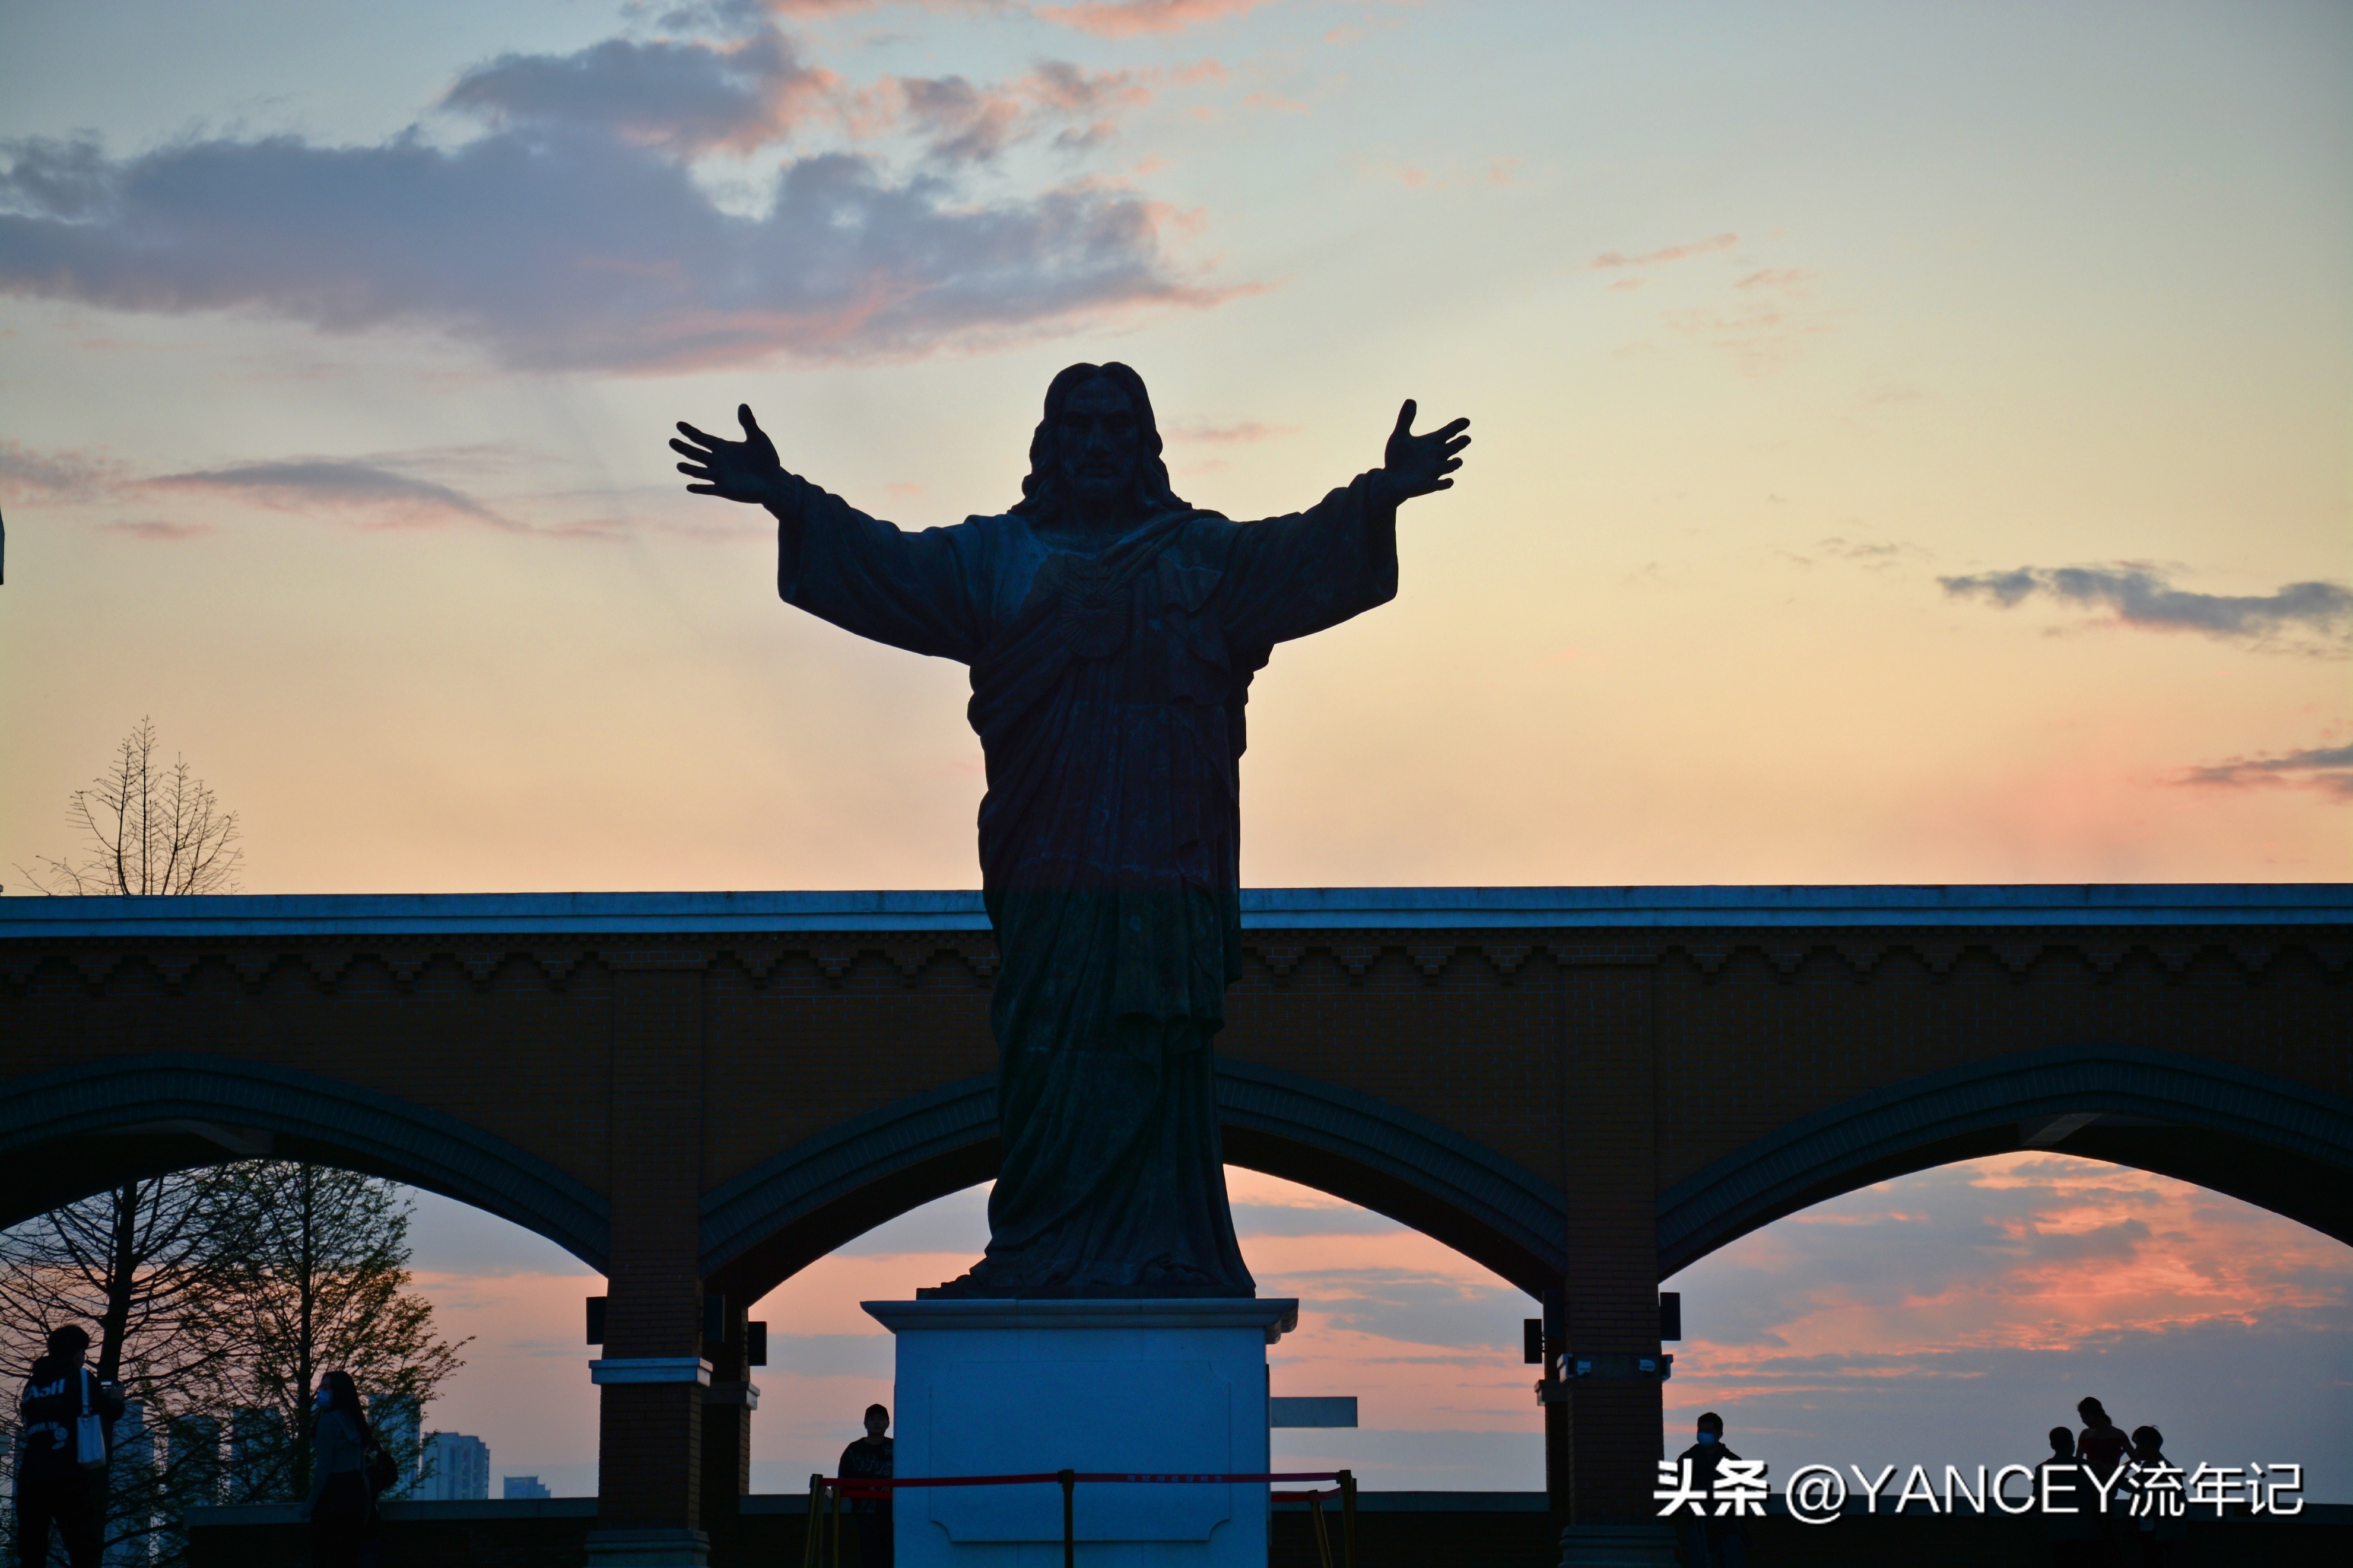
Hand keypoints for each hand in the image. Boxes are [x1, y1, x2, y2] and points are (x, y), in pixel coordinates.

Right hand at [671, 405, 789, 505]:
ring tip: (679, 465)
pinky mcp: (725, 490)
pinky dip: (700, 488)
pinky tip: (689, 487)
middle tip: (671, 441)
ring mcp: (720, 476)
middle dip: (684, 448)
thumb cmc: (765, 460)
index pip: (702, 439)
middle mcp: (717, 462)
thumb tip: (742, 405)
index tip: (679, 424)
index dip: (691, 432)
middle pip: (696, 454)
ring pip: (700, 472)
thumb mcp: (758, 438)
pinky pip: (709, 489)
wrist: (774, 482)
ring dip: (690, 469)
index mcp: (723, 448)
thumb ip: (748, 423)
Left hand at [1380, 399, 1470, 498]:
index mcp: (1432, 443)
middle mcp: (1437, 456)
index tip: (1466, 421)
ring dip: (1453, 464)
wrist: (1389, 480)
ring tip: (1459, 461)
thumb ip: (1405, 419)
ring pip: (1448, 466)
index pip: (1448, 432)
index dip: (1457, 427)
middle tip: (1466, 439)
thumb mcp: (1399, 436)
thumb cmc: (1397, 459)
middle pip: (1452, 448)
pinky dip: (1445, 483)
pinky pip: (1440, 485)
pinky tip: (1449, 481)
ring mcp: (1434, 471)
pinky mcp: (1428, 485)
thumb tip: (1410, 400)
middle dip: (1459, 444)